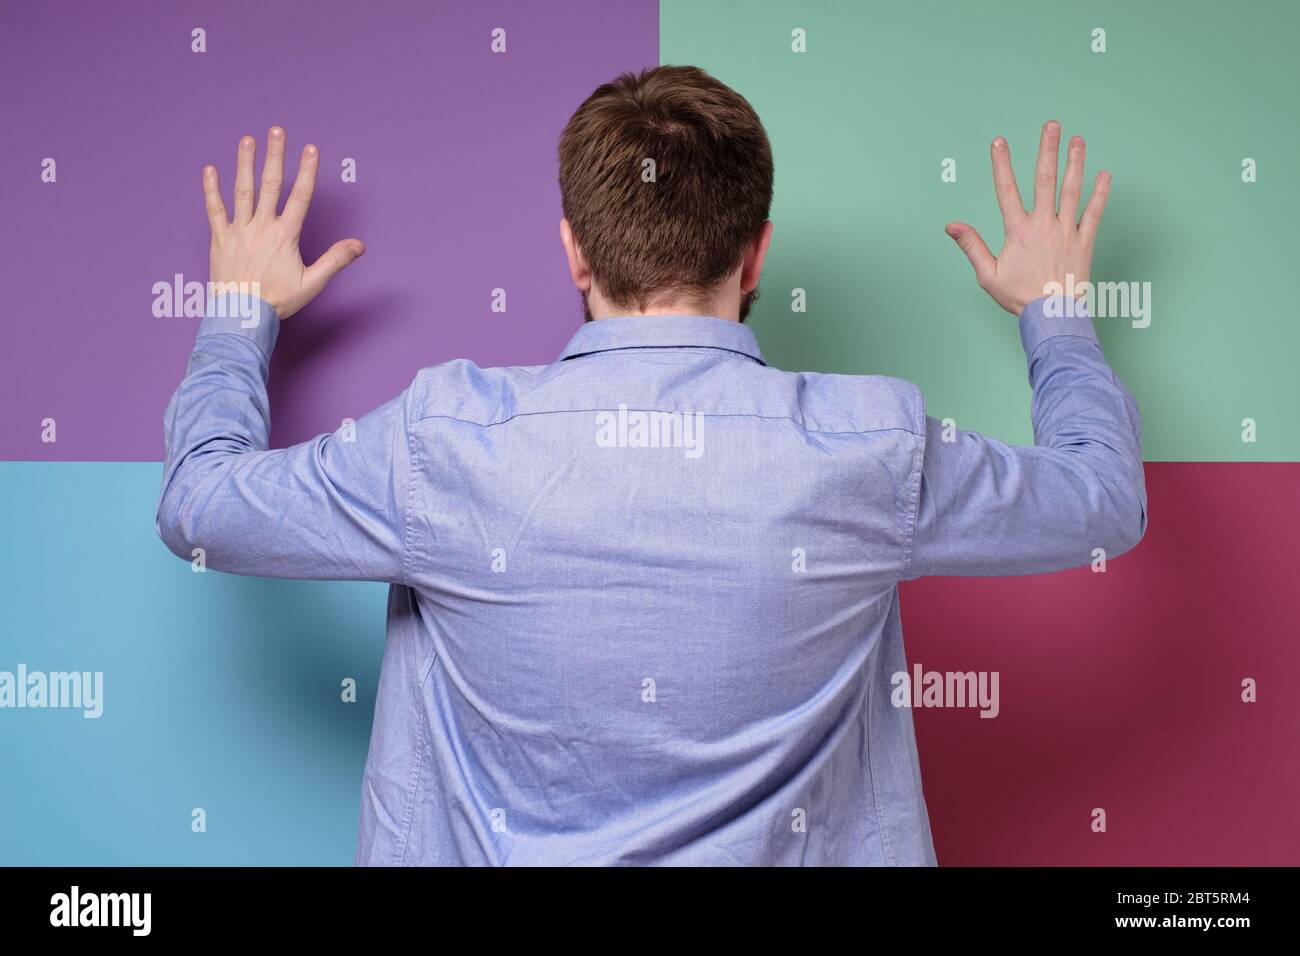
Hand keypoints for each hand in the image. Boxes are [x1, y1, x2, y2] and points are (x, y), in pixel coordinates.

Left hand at [203, 127, 363, 319]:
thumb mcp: (312, 283)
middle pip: (271, 185)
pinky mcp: (220, 238)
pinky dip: (211, 189)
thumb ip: (335, 260)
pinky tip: (210, 170)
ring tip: (247, 140)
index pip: (300, 197)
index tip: (310, 149)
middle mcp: (261, 227)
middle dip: (275, 156)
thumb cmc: (277, 301)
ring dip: (245, 163)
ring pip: (242, 191)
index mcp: (285, 236)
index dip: (307, 171)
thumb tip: (359, 245)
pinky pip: (214, 209)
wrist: (242, 316)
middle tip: (277, 131)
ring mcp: (239, 230)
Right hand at [946, 120, 1108, 315]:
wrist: (1051, 316)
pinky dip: (1101, 193)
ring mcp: (1067, 231)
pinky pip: (1095, 213)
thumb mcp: (988, 274)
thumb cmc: (1019, 297)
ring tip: (1077, 139)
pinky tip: (1105, 174)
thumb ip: (972, 246)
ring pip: (1072, 190)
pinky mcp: (1085, 241)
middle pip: (1045, 180)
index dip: (1002, 164)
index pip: (1007, 190)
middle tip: (1052, 125)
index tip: (999, 142)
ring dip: (1075, 163)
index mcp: (1018, 231)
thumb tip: (951, 226)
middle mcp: (1044, 225)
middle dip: (1048, 150)